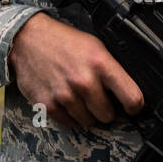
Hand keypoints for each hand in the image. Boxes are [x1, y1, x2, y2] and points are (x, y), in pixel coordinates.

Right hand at [8, 11, 145, 129]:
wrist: (28, 38)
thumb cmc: (63, 42)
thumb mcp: (95, 46)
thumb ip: (111, 70)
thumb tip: (126, 95)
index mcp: (100, 63)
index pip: (132, 98)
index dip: (134, 106)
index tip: (130, 107)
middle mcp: (83, 81)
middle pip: (108, 116)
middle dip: (104, 109)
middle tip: (95, 97)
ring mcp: (65, 94)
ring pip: (88, 121)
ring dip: (85, 112)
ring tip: (77, 94)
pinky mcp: (48, 104)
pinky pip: (69, 123)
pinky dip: (69, 115)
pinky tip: (65, 98)